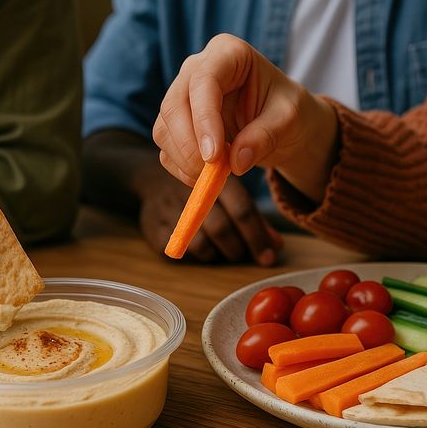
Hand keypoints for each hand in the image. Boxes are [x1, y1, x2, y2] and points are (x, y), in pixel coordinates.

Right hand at [138, 172, 281, 264]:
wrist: (151, 176)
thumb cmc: (199, 183)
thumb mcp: (226, 187)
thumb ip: (249, 214)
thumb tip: (275, 245)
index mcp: (214, 173)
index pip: (240, 207)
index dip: (257, 234)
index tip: (269, 254)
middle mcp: (189, 188)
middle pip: (221, 227)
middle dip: (240, 246)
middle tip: (249, 254)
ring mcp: (168, 207)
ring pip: (200, 241)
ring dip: (220, 252)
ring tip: (229, 251)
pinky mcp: (152, 224)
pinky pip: (181, 249)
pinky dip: (198, 253)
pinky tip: (206, 249)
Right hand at [153, 34, 339, 201]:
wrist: (282, 124)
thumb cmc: (287, 110)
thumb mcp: (289, 119)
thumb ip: (265, 136)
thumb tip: (236, 161)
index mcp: (228, 53)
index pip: (203, 81)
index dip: (204, 119)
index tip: (213, 156)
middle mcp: (197, 69)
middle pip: (174, 105)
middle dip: (189, 145)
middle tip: (212, 174)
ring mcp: (182, 96)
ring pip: (164, 129)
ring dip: (185, 161)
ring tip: (219, 175)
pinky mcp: (175, 124)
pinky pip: (166, 149)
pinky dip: (182, 169)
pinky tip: (208, 177)